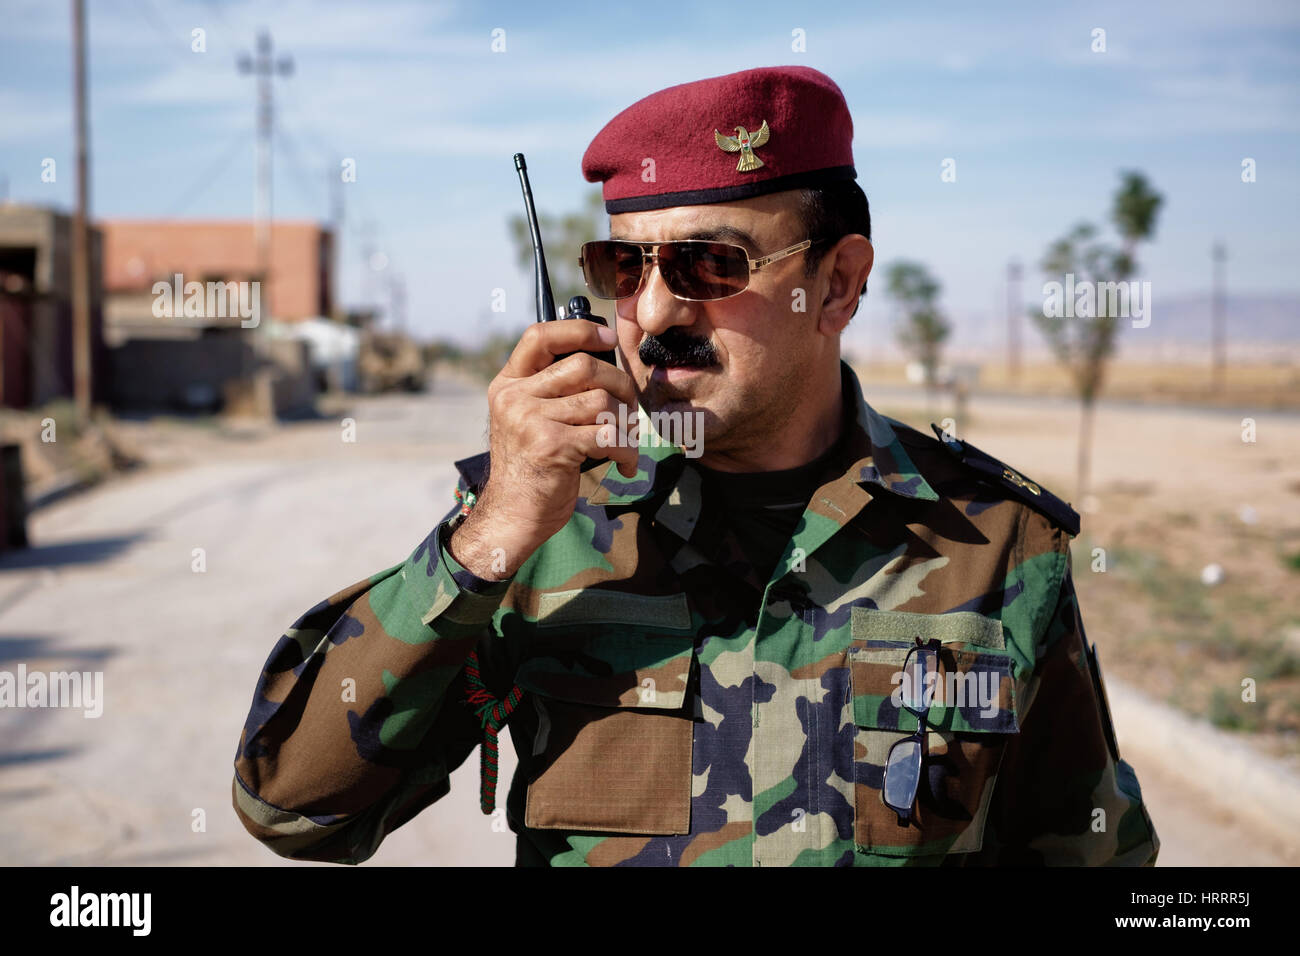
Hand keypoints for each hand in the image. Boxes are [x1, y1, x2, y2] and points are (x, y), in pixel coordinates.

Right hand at [448, 320, 639, 579]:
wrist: (513, 515)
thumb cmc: (530, 467)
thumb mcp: (527, 419)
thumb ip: (550, 390)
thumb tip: (603, 360)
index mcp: (508, 384)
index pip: (539, 336)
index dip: (579, 329)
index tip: (609, 338)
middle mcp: (515, 397)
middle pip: (583, 366)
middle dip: (619, 383)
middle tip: (630, 408)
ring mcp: (531, 421)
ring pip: (601, 401)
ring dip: (625, 422)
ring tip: (625, 441)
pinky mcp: (553, 446)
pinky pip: (609, 434)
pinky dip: (627, 451)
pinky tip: (625, 465)